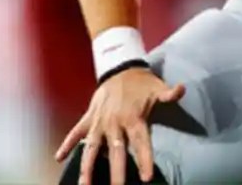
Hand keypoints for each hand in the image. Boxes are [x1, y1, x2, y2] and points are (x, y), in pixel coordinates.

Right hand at [55, 68, 185, 184]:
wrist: (120, 67)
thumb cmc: (142, 83)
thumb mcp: (157, 88)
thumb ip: (169, 93)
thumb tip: (182, 89)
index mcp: (133, 118)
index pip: (140, 142)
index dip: (144, 160)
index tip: (146, 177)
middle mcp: (115, 122)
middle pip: (116, 151)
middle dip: (117, 171)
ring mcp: (99, 121)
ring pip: (91, 147)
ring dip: (87, 166)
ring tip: (85, 184)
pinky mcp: (88, 118)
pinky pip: (75, 132)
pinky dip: (67, 144)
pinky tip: (59, 158)